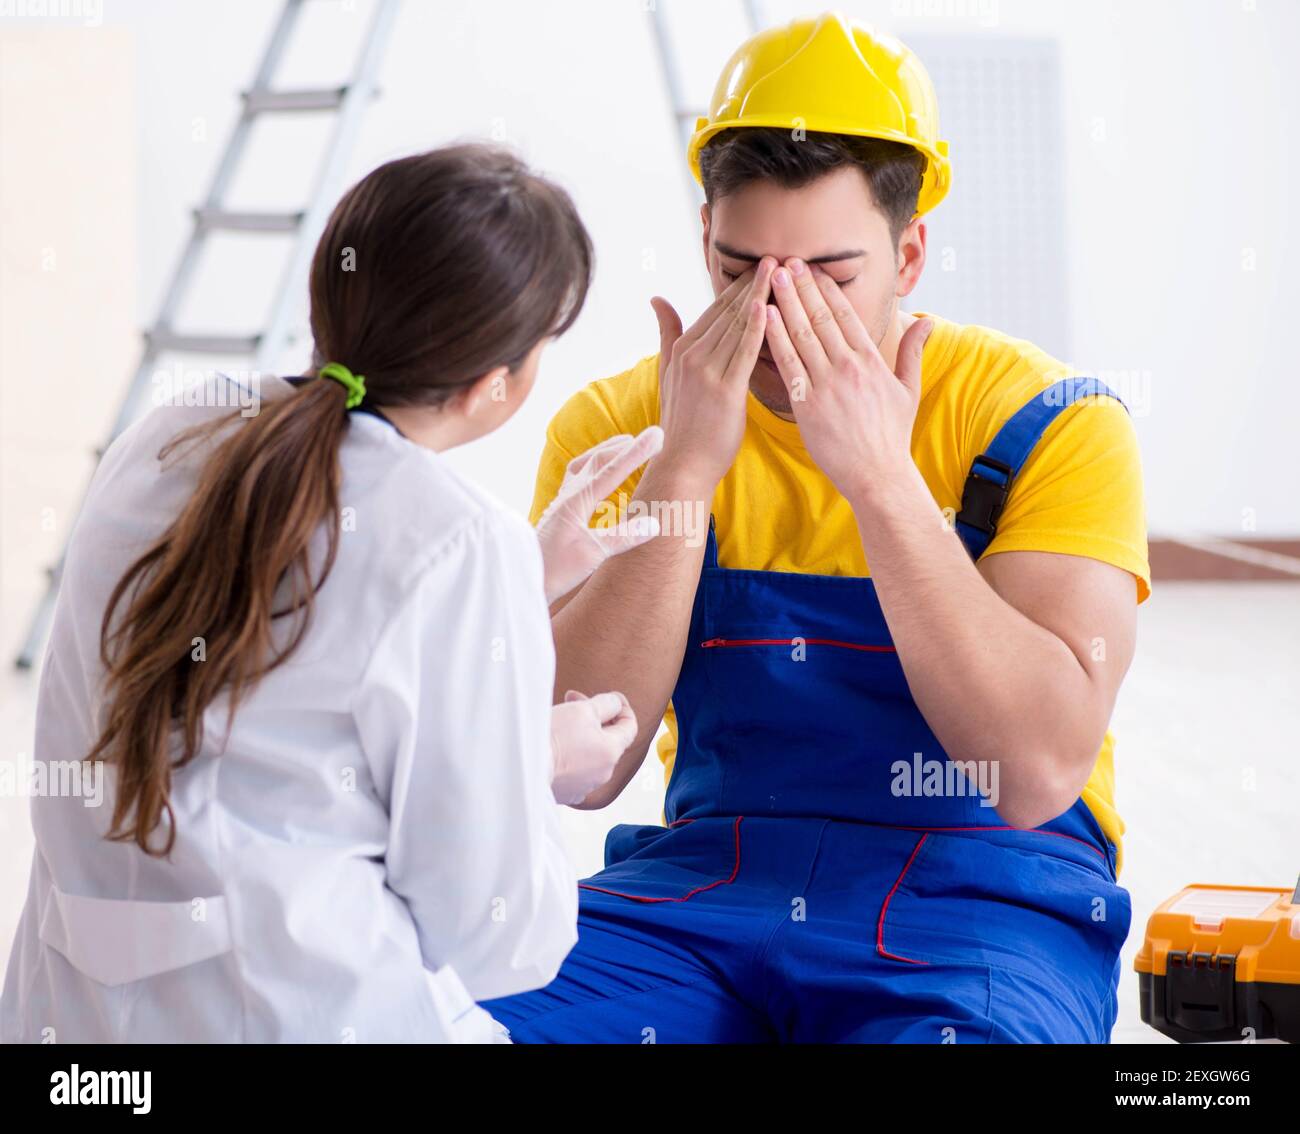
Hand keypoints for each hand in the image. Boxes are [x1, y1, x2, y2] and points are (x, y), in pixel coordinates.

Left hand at [536, 428, 663, 603]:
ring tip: (626, 445)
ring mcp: (562, 502)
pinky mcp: (560, 512)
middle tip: (652, 437)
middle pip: (598, 460)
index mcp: (576, 501)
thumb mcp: (592, 554)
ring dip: (607, 452)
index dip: (637, 451)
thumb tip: (655, 522)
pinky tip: (598, 476)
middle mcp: (568, 496)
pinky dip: (593, 468)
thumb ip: (623, 537)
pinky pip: (577, 478)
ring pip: (585, 465)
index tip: (658, 434)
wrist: (523, 579)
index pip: (612, 469)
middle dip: (627, 446)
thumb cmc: (554, 570)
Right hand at [549, 690, 637, 805]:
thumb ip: (606, 704)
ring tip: (559, 721)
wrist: (521, 768)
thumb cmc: (553, 738)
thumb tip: (616, 704)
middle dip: (594, 716)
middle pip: (608, 738)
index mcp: (612, 751)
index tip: (608, 697)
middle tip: (573, 699)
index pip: (630, 726)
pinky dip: (568, 754)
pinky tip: (554, 745)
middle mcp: (603, 773)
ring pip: (590, 753)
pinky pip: (574, 769)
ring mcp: (584, 785)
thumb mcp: (583, 710)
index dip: (621, 707)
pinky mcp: (566, 793)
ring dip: (580, 735)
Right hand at [650, 258, 774, 489]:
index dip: (738, 286)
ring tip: (781, 268)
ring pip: (738, 325)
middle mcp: (692, 355)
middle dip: (753, 282)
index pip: (715, 310)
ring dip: (760, 295)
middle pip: (728, 311)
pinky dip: (756, 326)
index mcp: (682, 350)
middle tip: (776, 255)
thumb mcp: (668, 374)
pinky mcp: (724, 389)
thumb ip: (667, 334)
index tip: (759, 266)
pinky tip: (769, 305)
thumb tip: (657, 299)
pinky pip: (744, 351)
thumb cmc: (683, 425)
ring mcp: (707, 372)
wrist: (683, 465)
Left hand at [764, 259, 932, 502]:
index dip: (827, 289)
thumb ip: (912, 352)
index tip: (813, 268)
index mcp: (871, 361)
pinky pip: (788, 364)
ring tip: (771, 278)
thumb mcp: (908, 390)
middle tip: (787, 261)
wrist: (877, 475)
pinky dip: (775, 337)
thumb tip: (927, 321)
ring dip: (785, 303)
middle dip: (803, 287)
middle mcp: (849, 367)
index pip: (846, 315)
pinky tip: (764, 316)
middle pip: (821, 318)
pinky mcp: (807, 404)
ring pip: (802, 334)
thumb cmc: (891, 436)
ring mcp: (827, 384)